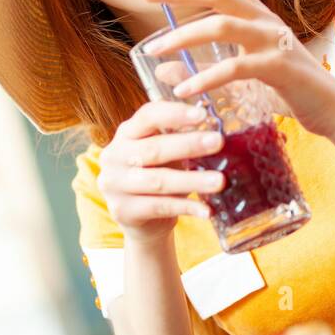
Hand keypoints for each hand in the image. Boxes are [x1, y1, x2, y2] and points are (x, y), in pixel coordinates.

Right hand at [98, 99, 225, 244]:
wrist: (142, 220)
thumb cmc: (159, 175)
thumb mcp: (166, 153)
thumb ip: (181, 139)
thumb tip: (216, 131)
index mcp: (127, 133)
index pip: (148, 116)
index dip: (175, 114)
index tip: (203, 114)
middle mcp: (114, 156)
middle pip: (154, 148)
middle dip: (189, 144)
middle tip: (218, 141)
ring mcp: (115, 185)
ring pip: (158, 181)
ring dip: (192, 180)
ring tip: (219, 181)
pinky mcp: (122, 211)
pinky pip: (159, 207)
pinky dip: (185, 207)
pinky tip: (206, 210)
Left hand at [137, 0, 334, 141]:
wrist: (333, 108)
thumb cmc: (290, 89)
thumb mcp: (244, 76)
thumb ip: (207, 69)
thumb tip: (165, 70)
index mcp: (258, 15)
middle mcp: (265, 20)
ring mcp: (273, 41)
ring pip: (222, 25)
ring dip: (183, 36)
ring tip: (154, 51)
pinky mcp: (279, 67)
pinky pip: (235, 68)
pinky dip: (206, 78)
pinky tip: (185, 91)